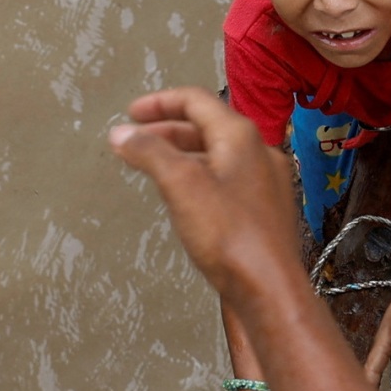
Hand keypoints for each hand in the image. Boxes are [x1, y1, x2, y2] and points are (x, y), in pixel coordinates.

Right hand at [107, 87, 297, 298]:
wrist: (269, 289)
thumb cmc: (230, 234)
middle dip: (167, 130)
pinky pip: (227, 181)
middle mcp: (259, 154)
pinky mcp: (264, 212)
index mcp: (241, 136)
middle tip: (134, 142)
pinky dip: (199, 178)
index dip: (160, 102)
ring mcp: (265, 184)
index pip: (197, 100)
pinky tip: (183, 198)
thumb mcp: (181, 184)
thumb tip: (121, 134)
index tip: (131, 113)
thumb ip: (150, 153)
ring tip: (152, 168)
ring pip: (217, 156)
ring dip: (182, 155)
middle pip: (207, 127)